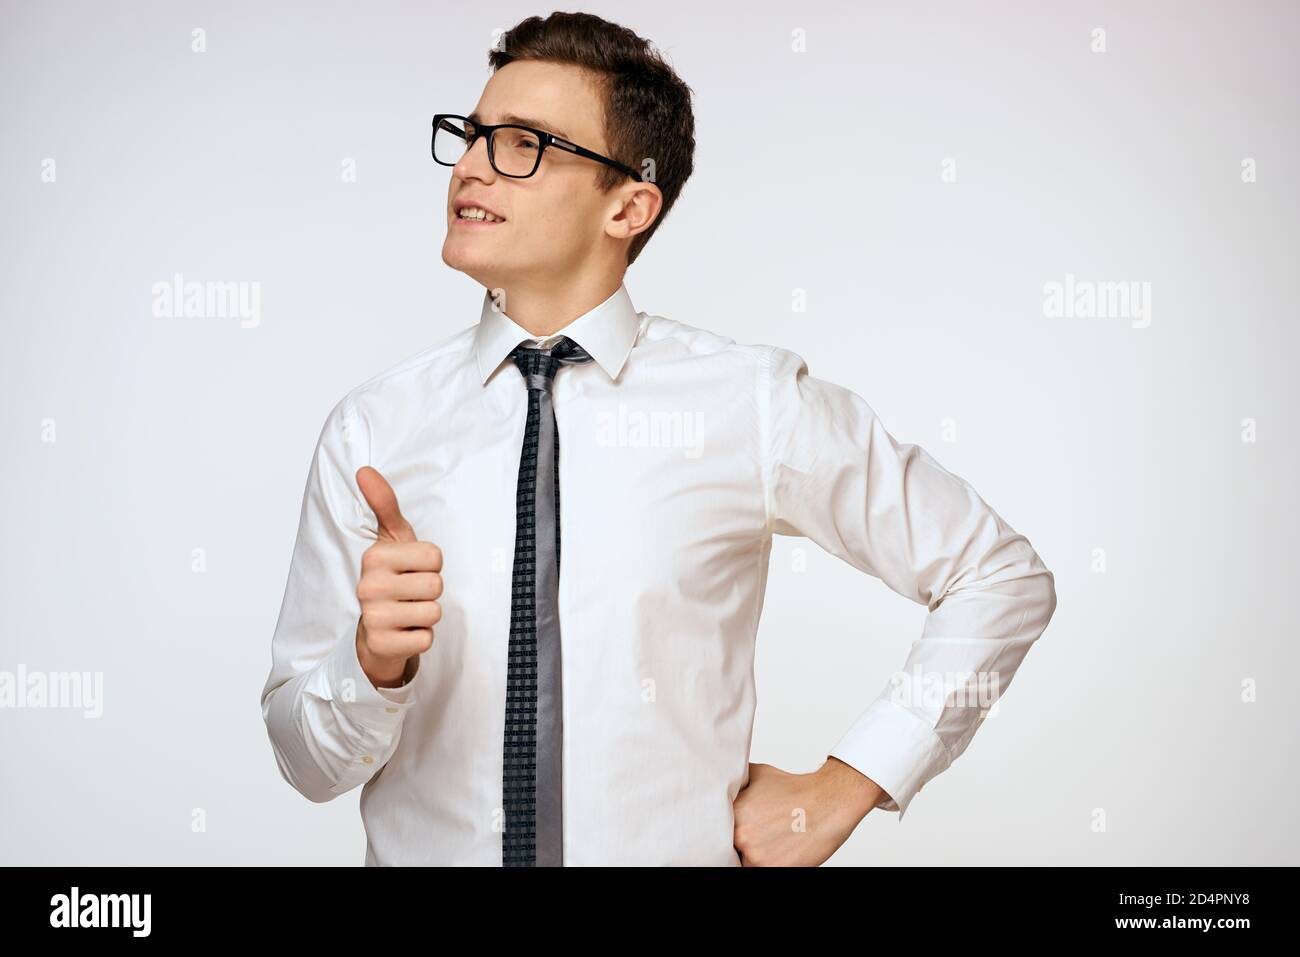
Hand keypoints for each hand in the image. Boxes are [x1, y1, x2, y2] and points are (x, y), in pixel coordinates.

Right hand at [354, 465, 442, 687]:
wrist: (376, 631)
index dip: (432, 565)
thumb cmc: (392, 578)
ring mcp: (372, 617)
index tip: (412, 570)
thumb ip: (384, 504)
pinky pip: (426, 639)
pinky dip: (421, 637)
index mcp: (374, 557)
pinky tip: (404, 632)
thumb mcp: (392, 539)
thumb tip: (364, 469)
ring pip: (434, 612)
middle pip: (436, 585)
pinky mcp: (381, 645)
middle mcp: (368, 586)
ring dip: (427, 615)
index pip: (435, 556)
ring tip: (408, 612)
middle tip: (411, 594)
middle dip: (431, 591)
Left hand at [732, 758, 883, 865]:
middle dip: (738, 844)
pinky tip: (777, 850)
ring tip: (769, 843)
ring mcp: (753, 853)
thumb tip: (722, 780)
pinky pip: (756, 869)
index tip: (734, 831)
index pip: (714, 830)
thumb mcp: (758, 774)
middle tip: (756, 835)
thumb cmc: (796, 789)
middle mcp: (738, 833)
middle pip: (727, 847)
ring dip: (751, 855)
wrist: (828, 802)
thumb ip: (735, 782)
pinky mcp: (769, 868)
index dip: (723, 832)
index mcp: (732, 811)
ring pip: (741, 861)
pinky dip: (765, 862)